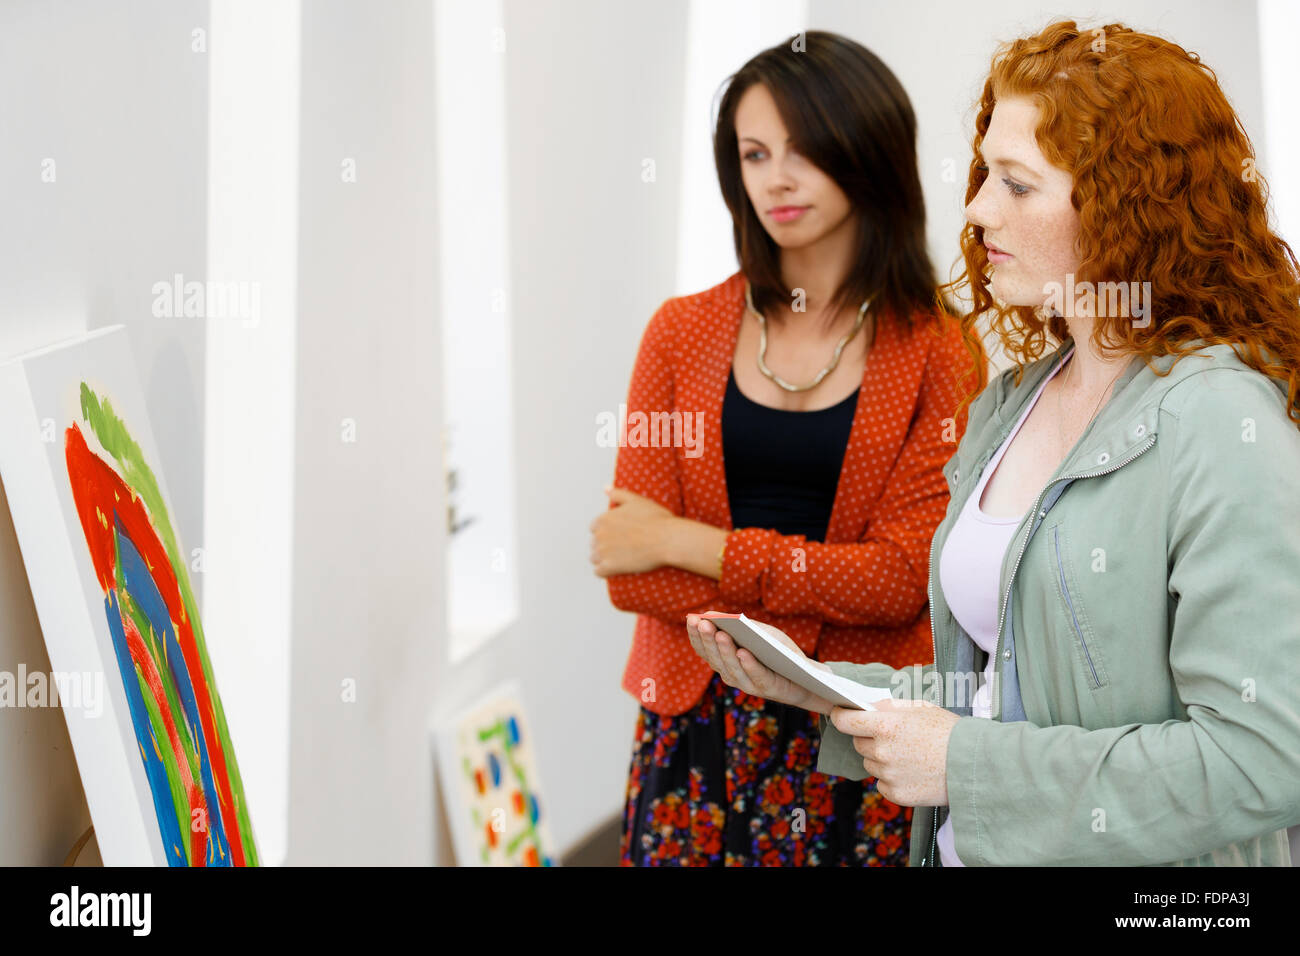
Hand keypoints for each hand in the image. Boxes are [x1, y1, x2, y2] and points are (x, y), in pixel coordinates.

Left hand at [589, 486, 676, 576]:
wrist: (668, 539)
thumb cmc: (656, 518)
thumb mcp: (636, 500)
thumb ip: (618, 493)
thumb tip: (605, 488)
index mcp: (603, 519)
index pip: (595, 528)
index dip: (608, 532)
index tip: (621, 535)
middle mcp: (599, 535)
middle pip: (595, 543)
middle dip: (606, 545)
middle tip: (625, 547)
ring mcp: (603, 552)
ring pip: (594, 558)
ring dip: (604, 559)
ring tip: (621, 558)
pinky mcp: (610, 567)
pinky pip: (599, 572)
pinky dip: (606, 571)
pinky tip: (618, 569)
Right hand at [685, 612, 833, 714]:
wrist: (803, 676)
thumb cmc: (778, 652)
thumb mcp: (762, 633)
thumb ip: (742, 626)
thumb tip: (716, 614)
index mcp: (724, 661)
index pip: (704, 649)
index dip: (696, 635)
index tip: (691, 619)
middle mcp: (731, 674)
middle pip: (715, 658)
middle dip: (708, 640)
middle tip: (703, 623)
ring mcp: (747, 684)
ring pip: (732, 668)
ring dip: (725, 651)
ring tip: (721, 634)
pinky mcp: (766, 689)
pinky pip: (755, 676)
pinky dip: (748, 665)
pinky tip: (743, 652)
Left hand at [829, 700, 959, 806]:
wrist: (975, 765)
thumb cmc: (949, 731)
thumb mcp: (919, 708)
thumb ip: (888, 706)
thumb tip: (866, 707)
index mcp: (885, 726)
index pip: (845, 721)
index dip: (841, 716)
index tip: (841, 715)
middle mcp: (882, 752)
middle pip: (858, 744)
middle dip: (870, 739)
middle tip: (895, 738)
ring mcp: (888, 775)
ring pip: (870, 764)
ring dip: (881, 759)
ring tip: (910, 756)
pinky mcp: (896, 795)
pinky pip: (882, 784)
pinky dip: (892, 779)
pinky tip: (913, 772)